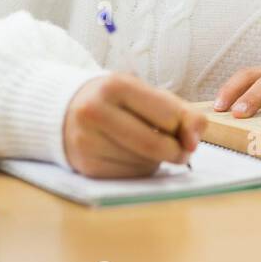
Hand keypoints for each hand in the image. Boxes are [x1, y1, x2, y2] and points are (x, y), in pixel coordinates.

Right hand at [62, 72, 207, 177]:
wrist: (66, 111)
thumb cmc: (116, 101)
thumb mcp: (146, 94)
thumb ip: (181, 111)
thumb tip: (194, 141)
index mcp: (114, 85)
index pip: (168, 116)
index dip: (185, 127)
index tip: (187, 131)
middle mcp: (95, 112)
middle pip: (156, 144)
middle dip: (178, 151)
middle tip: (182, 149)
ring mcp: (87, 140)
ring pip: (145, 163)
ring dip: (158, 160)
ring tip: (149, 145)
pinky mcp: (86, 166)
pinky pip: (131, 176)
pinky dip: (142, 169)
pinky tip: (133, 155)